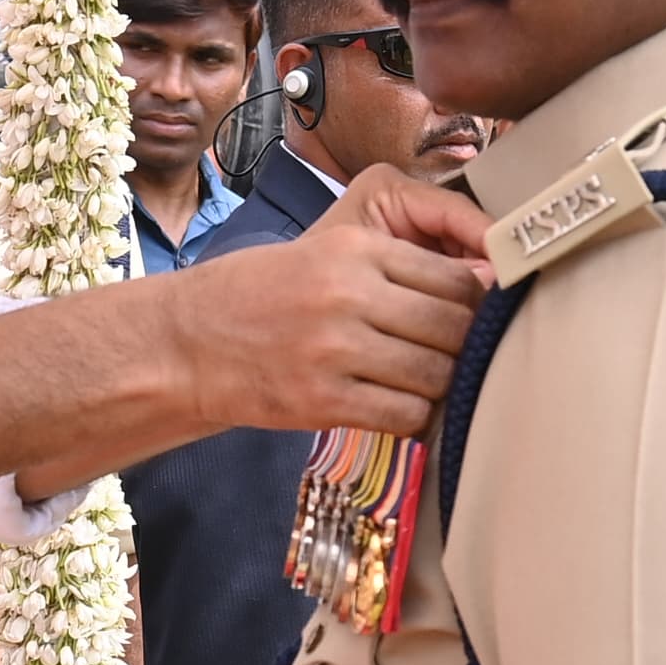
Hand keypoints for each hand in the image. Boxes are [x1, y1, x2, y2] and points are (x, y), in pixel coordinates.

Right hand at [178, 172, 490, 437]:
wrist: (187, 343)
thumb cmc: (261, 295)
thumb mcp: (325, 253)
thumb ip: (395, 266)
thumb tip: (478, 286)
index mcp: (355, 248)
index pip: (453, 277)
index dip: (477, 302)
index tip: (475, 317)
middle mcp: (348, 294)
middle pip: (453, 326)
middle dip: (466, 345)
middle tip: (456, 355)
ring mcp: (335, 349)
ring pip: (436, 374)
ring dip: (441, 384)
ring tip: (423, 381)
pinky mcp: (323, 400)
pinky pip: (405, 414)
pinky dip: (413, 416)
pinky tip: (396, 406)